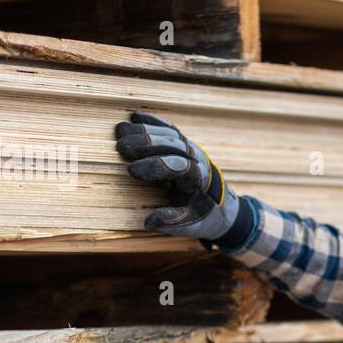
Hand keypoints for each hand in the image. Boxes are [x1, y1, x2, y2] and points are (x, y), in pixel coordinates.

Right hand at [114, 111, 250, 244]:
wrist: (223, 206)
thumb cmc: (205, 216)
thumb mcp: (192, 225)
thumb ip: (173, 223)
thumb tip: (149, 222)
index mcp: (201, 179)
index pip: (179, 167)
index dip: (155, 166)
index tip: (131, 171)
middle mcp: (198, 159)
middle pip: (172, 145)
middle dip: (146, 144)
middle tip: (120, 147)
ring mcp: (192, 148)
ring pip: (169, 134)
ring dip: (144, 131)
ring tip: (119, 131)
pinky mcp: (184, 144)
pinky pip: (168, 129)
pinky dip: (152, 121)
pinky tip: (133, 117)